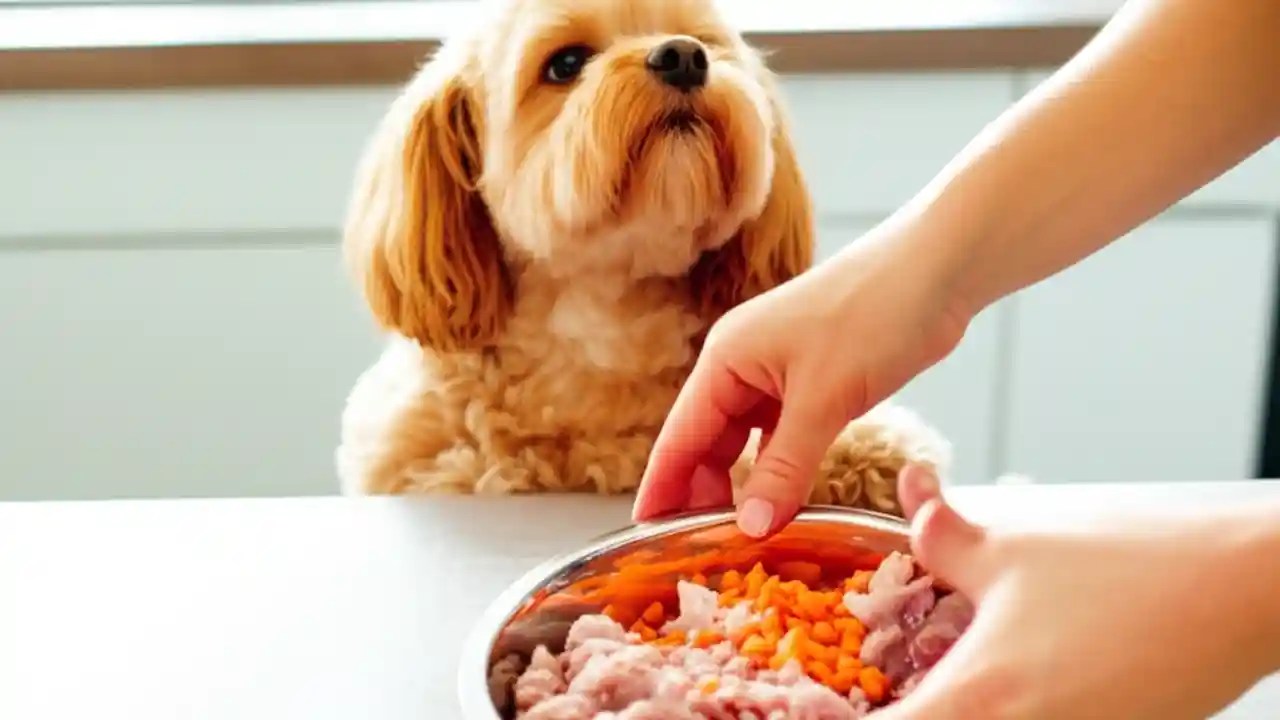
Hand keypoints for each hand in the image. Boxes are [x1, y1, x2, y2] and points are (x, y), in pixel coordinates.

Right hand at [632, 217, 972, 536]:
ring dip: (744, 487)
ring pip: (744, 443)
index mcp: (725, 360)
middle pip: (706, 444)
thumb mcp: (825, 400)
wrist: (936, 269)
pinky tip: (784, 503)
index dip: (662, 491)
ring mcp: (775, 373)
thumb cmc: (874, 317)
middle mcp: (740, 366)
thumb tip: (749, 528)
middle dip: (703, 498)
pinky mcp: (811, 381)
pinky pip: (779, 436)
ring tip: (743, 540)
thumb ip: (784, 467)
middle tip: (705, 558)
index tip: (647, 542)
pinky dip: (779, 470)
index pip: (679, 438)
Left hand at [873, 466, 1279, 719]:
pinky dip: (981, 715)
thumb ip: (941, 534)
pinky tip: (979, 689)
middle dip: (886, 719)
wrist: (1244, 591)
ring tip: (910, 688)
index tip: (809, 706)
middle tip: (863, 692)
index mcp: (977, 696)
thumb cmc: (1130, 566)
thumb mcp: (1013, 545)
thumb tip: (910, 492)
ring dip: (934, 715)